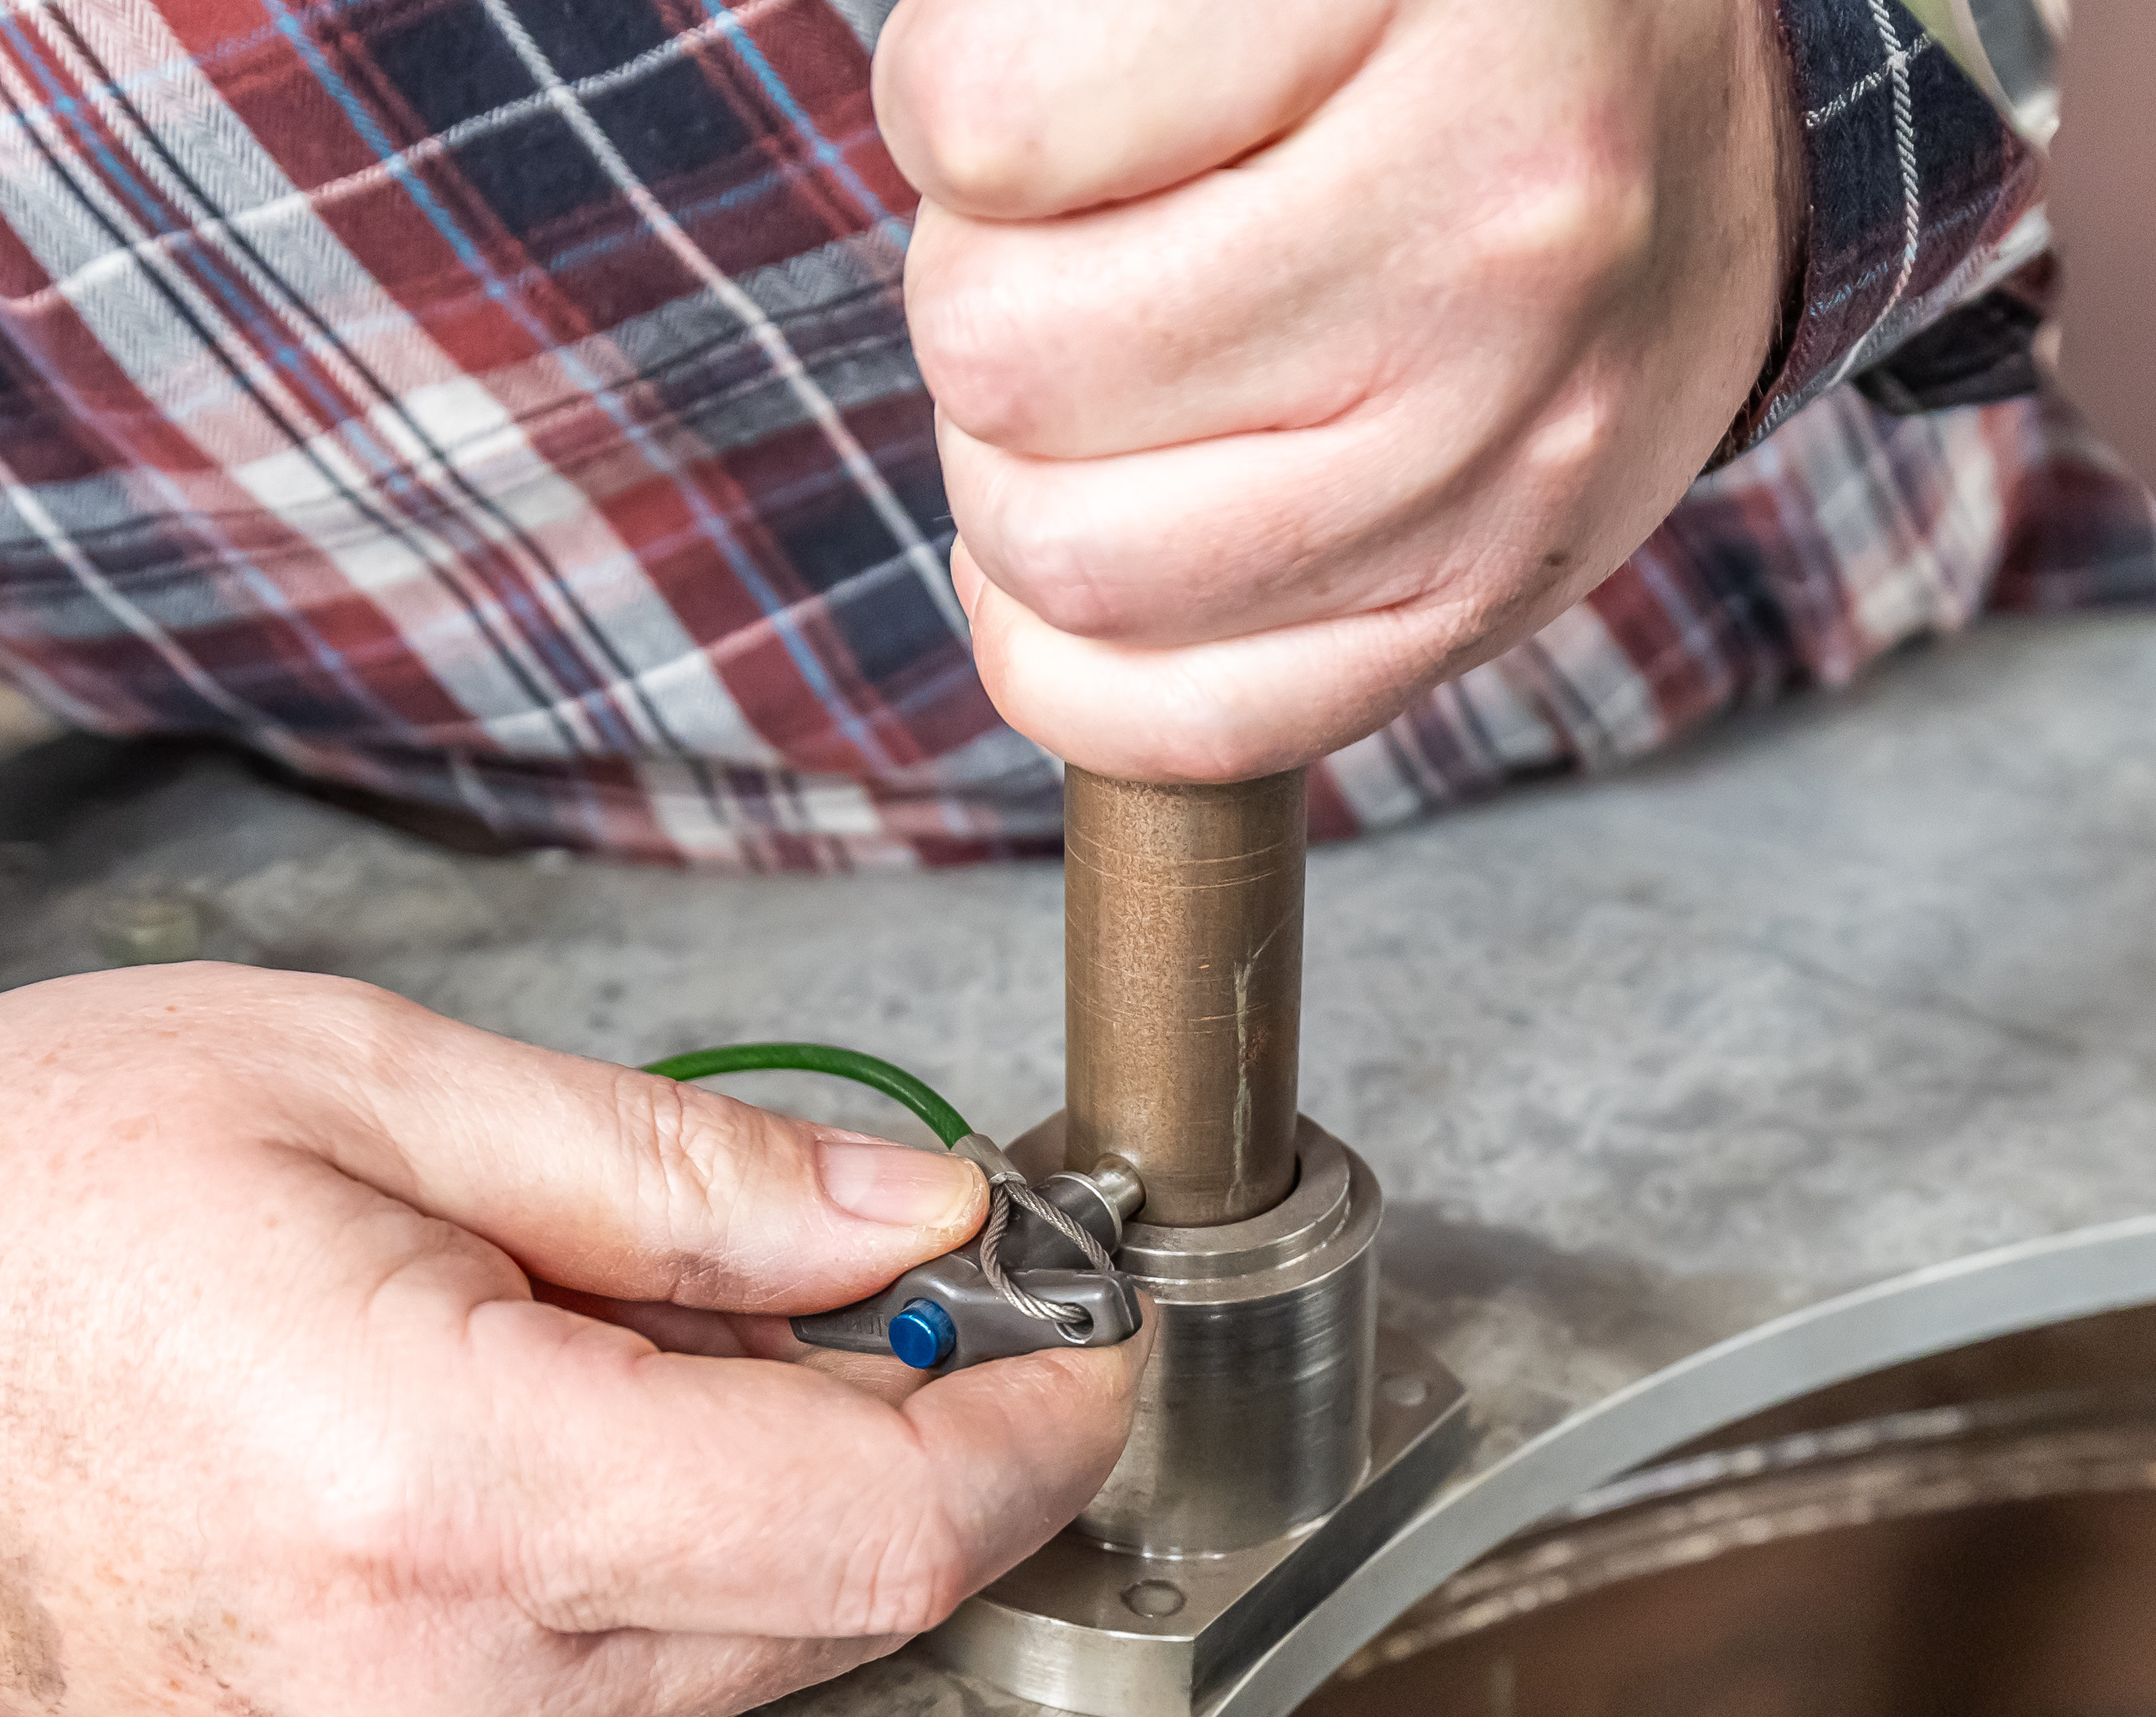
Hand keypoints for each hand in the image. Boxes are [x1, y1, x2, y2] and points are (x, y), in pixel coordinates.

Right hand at [0, 966, 1135, 1716]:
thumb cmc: (26, 1192)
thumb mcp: (373, 1084)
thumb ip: (677, 1173)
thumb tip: (909, 1221)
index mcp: (449, 1483)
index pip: (876, 1530)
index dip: (1029, 1429)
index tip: (1077, 1325)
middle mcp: (450, 1673)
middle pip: (841, 1606)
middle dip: (924, 1440)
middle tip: (885, 1262)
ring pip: (751, 1651)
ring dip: (796, 1487)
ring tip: (672, 1307)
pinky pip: (632, 1675)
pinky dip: (688, 1542)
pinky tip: (600, 1400)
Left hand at [877, 0, 1803, 780]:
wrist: (1690, 126)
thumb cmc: (1421, 22)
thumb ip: (1070, 23)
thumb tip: (947, 135)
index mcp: (1418, 0)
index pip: (988, 123)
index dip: (950, 118)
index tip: (1035, 115)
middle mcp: (1485, 229)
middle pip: (1002, 359)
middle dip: (980, 306)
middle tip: (1068, 254)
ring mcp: (1496, 443)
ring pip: (1064, 556)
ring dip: (1016, 481)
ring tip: (1102, 383)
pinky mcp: (1482, 600)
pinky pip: (1184, 723)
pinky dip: (1071, 660)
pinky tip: (1103, 530)